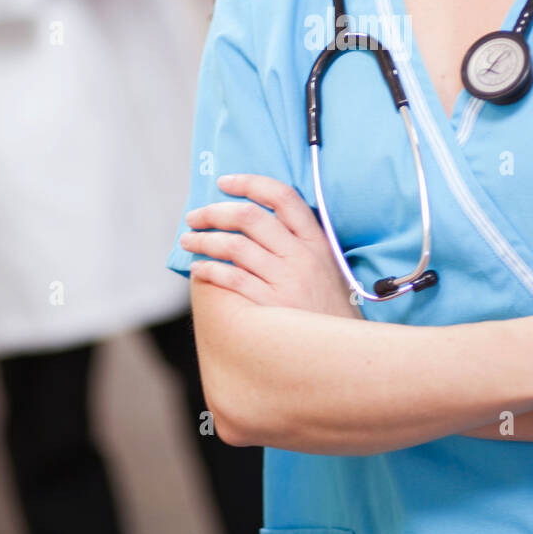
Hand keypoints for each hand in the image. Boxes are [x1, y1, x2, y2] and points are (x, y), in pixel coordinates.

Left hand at [180, 173, 361, 318]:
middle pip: (250, 217)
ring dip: (204, 240)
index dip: (250, 183)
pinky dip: (210, 270)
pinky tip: (199, 269)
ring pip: (235, 246)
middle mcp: (302, 256)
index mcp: (316, 240)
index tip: (224, 182)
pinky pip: (233, 279)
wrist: (344, 351)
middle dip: (214, 212)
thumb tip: (256, 218)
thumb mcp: (328, 265)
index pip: (282, 196)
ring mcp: (287, 280)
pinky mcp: (272, 306)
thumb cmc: (329, 306)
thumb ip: (300, 241)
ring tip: (188, 241)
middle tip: (194, 216)